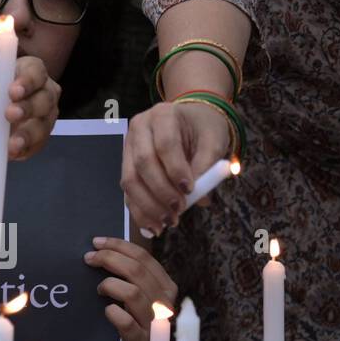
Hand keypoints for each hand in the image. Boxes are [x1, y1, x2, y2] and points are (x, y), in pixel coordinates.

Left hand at [0, 56, 58, 164]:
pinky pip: (38, 145)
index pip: (35, 70)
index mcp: (22, 72)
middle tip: (10, 115)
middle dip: (30, 107)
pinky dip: (25, 149)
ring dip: (28, 133)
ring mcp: (42, 116)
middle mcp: (39, 91)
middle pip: (46, 96)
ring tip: (11, 144)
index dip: (28, 80)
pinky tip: (11, 152)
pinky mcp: (39, 139)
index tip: (13, 92)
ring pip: (45, 123)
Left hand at [83, 236, 177, 340]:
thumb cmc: (136, 321)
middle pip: (136, 270)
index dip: (118, 246)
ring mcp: (154, 323)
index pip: (143, 257)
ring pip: (132, 293)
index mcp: (166, 286)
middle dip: (108, 259)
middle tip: (88, 259)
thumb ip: (132, 276)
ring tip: (98, 288)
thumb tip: (103, 249)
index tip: (96, 242)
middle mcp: (165, 303)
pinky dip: (113, 313)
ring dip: (109, 285)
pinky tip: (106, 310)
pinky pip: (127, 323)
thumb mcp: (141, 296)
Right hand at [122, 101, 229, 234]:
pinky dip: (140, 211)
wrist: (190, 120)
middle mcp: (139, 128)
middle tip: (178, 212)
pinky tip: (153, 226)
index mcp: (163, 115)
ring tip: (167, 223)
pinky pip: (128, 192)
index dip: (175, 170)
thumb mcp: (214, 141)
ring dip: (148, 206)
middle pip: (143, 163)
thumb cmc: (203, 129)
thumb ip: (207, 167)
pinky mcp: (126, 165)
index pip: (165, 144)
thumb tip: (199, 200)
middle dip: (160, 192)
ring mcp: (128, 147)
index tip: (189, 190)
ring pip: (130, 180)